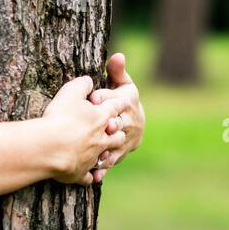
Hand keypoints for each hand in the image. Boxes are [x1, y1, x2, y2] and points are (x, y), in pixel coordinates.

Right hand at [41, 75, 129, 185]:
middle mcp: (102, 139)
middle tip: (115, 129)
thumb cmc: (60, 118)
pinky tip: (91, 176)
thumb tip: (89, 80)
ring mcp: (93, 157)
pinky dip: (92, 176)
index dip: (118, 102)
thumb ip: (82, 84)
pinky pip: (90, 176)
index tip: (123, 101)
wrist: (52, 147)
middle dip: (118, 132)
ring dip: (108, 154)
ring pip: (107, 157)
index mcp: (101, 118)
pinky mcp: (81, 173)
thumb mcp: (70, 92)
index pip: (115, 108)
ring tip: (105, 153)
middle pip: (118, 136)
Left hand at [88, 53, 144, 174]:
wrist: (135, 123)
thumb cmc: (122, 99)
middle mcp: (131, 123)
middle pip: (118, 123)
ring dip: (106, 150)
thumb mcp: (122, 84)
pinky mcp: (121, 153)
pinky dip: (103, 168)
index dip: (104, 98)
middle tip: (94, 128)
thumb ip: (117, 71)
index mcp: (129, 103)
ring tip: (93, 154)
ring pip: (116, 145)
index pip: (118, 99)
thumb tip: (118, 55)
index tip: (93, 97)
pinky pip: (112, 161)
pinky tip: (93, 174)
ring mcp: (127, 140)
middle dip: (106, 125)